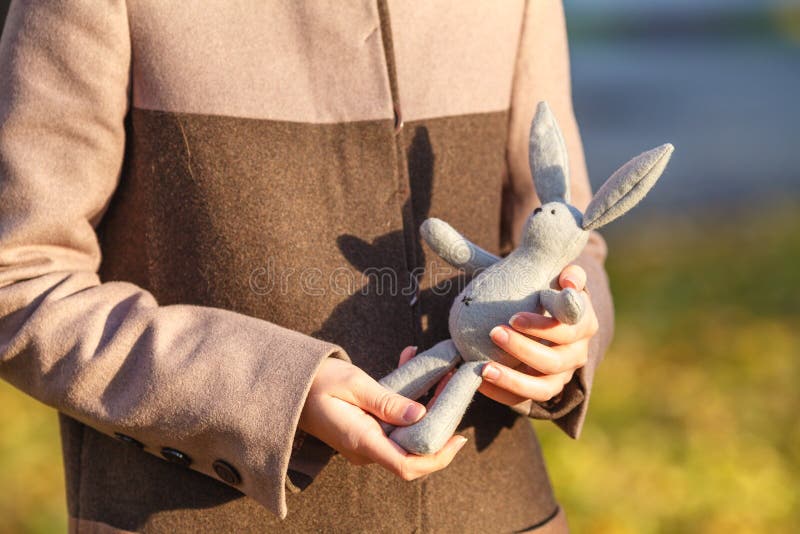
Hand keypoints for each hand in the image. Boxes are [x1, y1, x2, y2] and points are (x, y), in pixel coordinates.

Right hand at [298, 347, 466, 479]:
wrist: (288, 385)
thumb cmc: (317, 382)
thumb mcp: (353, 384)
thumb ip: (387, 401)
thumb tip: (420, 415)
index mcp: (362, 441)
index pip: (407, 466)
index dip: (438, 457)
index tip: (458, 437)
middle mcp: (366, 448)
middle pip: (414, 449)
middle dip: (439, 421)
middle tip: (452, 385)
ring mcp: (367, 441)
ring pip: (408, 433)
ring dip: (427, 404)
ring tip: (439, 372)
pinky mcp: (367, 429)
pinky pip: (395, 420)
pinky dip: (407, 397)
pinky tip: (410, 359)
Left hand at [479, 264, 598, 407]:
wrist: (546, 314)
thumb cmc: (550, 291)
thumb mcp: (562, 279)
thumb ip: (570, 274)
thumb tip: (570, 280)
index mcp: (584, 325)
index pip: (567, 331)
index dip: (541, 328)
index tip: (513, 318)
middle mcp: (576, 355)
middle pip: (554, 361)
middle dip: (522, 349)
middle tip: (493, 334)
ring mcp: (561, 377)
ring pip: (542, 389)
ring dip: (512, 381)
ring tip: (484, 369)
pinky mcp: (541, 390)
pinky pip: (523, 401)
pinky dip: (500, 394)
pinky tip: (478, 380)